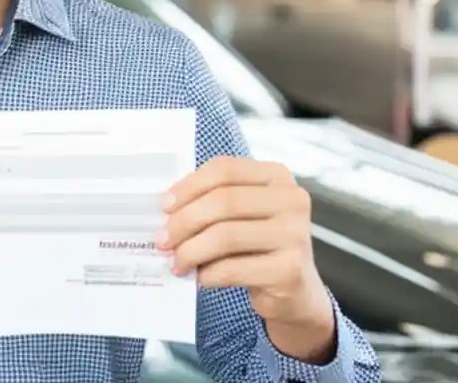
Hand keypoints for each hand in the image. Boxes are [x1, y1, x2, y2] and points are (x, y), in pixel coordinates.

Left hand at [158, 157, 336, 360]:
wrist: (295, 290)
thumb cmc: (257, 245)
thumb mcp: (241, 214)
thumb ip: (211, 201)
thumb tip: (166, 208)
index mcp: (277, 176)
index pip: (224, 169)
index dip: (188, 186)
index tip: (164, 206)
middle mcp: (292, 200)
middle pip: (223, 201)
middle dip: (184, 221)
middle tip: (162, 240)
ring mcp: (295, 235)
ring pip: (226, 236)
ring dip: (190, 251)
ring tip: (176, 262)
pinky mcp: (290, 270)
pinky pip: (233, 269)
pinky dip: (207, 274)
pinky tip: (199, 278)